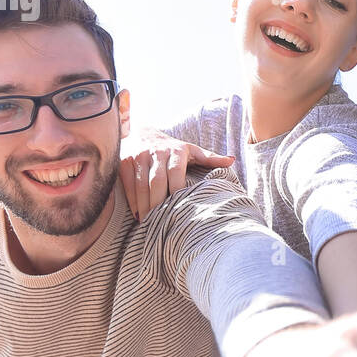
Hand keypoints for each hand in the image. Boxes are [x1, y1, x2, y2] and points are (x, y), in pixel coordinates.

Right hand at [119, 128, 234, 220]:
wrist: (143, 133)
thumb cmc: (173, 148)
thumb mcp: (192, 150)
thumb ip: (210, 157)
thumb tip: (231, 160)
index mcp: (175, 150)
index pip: (176, 171)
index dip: (176, 189)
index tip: (178, 207)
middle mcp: (156, 152)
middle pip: (156, 181)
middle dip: (158, 202)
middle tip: (160, 221)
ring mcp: (138, 157)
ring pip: (140, 184)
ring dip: (144, 205)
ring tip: (148, 223)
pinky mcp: (124, 162)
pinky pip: (127, 184)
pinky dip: (132, 200)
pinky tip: (137, 215)